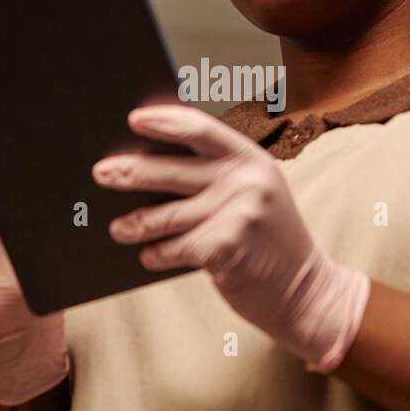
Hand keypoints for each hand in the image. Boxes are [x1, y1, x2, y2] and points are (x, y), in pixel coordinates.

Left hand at [92, 104, 369, 372]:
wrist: (307, 292)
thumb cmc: (269, 242)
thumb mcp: (256, 195)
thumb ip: (218, 177)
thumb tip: (151, 166)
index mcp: (251, 159)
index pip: (200, 129)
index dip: (164, 121)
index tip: (134, 119)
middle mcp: (246, 181)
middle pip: (171, 170)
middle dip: (131, 171)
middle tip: (101, 172)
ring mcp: (237, 213)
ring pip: (165, 215)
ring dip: (135, 224)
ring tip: (119, 229)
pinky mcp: (225, 248)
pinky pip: (173, 248)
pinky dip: (156, 254)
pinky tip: (149, 257)